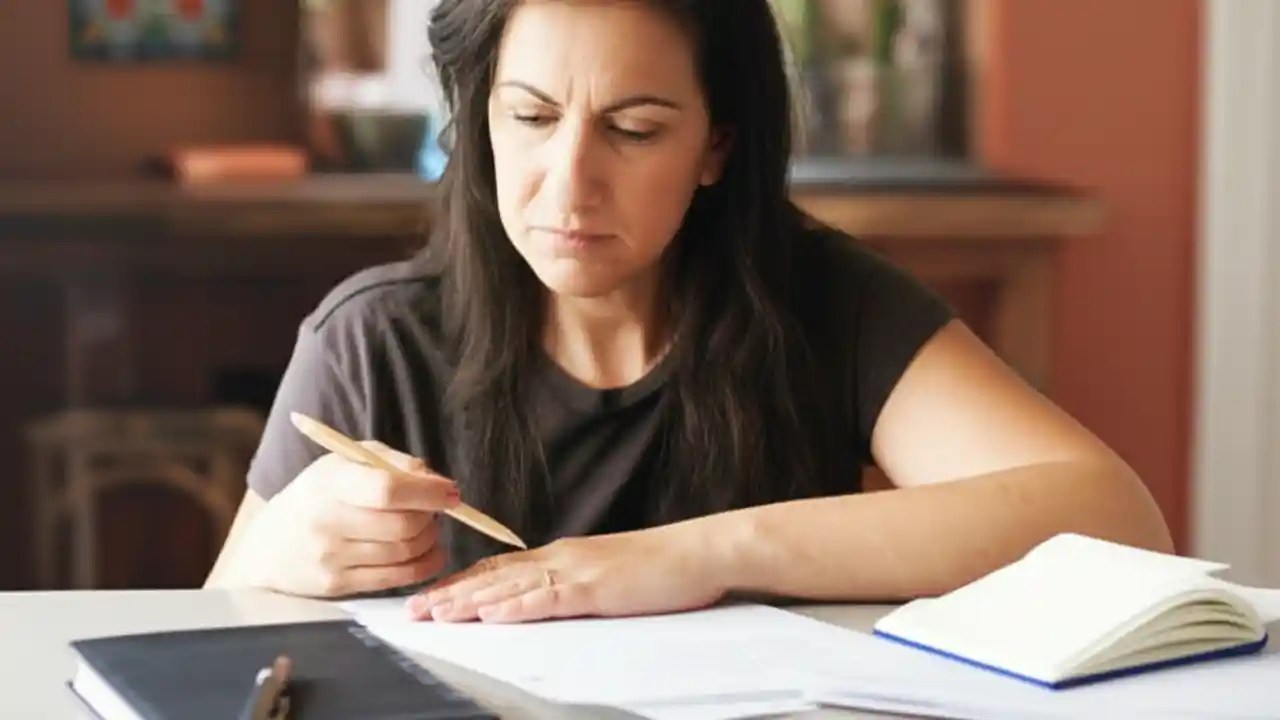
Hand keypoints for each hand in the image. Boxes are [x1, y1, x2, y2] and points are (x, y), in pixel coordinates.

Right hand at [225, 442, 460, 596]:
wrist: (267, 548)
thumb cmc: (317, 496)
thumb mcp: (343, 465)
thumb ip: (392, 463)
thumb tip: (436, 480)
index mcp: (328, 481)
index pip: (387, 489)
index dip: (427, 492)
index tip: (450, 492)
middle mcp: (326, 521)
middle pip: (403, 525)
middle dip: (432, 517)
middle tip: (436, 510)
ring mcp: (330, 557)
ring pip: (405, 552)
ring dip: (430, 539)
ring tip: (427, 528)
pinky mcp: (337, 586)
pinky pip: (397, 578)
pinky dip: (425, 565)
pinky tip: (429, 552)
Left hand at [403, 525, 727, 622]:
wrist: (699, 552)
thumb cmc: (660, 567)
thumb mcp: (608, 574)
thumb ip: (575, 585)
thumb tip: (549, 599)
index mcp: (563, 556)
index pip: (501, 570)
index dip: (463, 584)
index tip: (432, 596)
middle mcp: (561, 558)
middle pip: (494, 578)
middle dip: (450, 594)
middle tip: (413, 610)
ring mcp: (577, 572)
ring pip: (510, 588)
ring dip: (468, 602)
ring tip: (434, 614)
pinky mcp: (595, 589)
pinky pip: (547, 599)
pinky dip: (514, 608)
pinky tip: (489, 616)